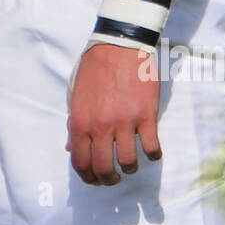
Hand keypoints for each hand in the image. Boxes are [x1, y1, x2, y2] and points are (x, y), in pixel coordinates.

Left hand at [66, 42, 161, 185]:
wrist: (119, 45)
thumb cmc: (94, 66)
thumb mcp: (75, 93)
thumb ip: (73, 121)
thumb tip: (71, 147)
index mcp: (80, 121)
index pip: (81, 162)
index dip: (87, 177)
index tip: (94, 179)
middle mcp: (101, 126)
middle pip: (104, 168)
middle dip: (108, 179)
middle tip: (113, 178)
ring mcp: (125, 122)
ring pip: (129, 163)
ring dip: (130, 169)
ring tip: (131, 165)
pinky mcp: (146, 116)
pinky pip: (152, 147)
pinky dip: (153, 155)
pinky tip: (151, 151)